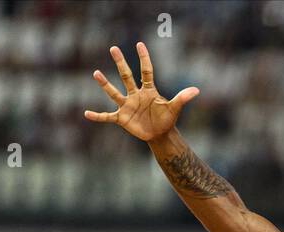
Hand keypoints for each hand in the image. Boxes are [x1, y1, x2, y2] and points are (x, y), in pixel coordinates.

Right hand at [84, 41, 198, 141]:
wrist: (160, 134)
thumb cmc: (167, 119)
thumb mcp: (174, 108)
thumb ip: (182, 98)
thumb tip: (196, 90)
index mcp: (148, 90)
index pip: (146, 71)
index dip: (144, 58)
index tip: (139, 44)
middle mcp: (135, 95)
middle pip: (126, 76)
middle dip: (120, 62)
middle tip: (113, 48)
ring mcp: (127, 105)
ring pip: (114, 93)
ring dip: (105, 84)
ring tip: (96, 73)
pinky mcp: (122, 118)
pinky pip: (107, 116)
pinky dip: (97, 116)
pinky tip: (87, 114)